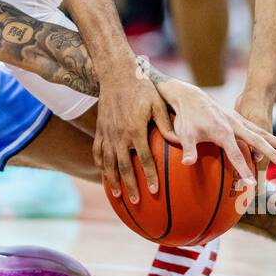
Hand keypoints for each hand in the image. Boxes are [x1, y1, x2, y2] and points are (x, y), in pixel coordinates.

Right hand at [93, 69, 176, 203]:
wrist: (116, 75)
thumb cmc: (142, 88)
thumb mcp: (157, 104)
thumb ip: (166, 124)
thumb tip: (178, 142)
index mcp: (135, 130)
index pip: (144, 159)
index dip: (149, 176)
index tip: (155, 190)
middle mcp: (119, 135)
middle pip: (123, 166)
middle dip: (130, 185)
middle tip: (135, 201)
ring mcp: (107, 133)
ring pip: (108, 162)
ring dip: (112, 179)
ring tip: (117, 194)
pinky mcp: (100, 129)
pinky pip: (97, 150)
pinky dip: (100, 164)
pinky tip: (104, 173)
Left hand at [155, 79, 275, 181]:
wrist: (191, 96)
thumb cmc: (187, 117)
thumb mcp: (185, 134)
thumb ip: (188, 149)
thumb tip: (187, 164)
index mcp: (223, 132)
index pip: (236, 155)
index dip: (243, 169)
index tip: (251, 183)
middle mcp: (235, 126)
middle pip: (257, 142)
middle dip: (272, 154)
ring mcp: (238, 121)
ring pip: (262, 133)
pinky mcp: (238, 118)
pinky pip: (256, 129)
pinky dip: (267, 136)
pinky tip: (274, 142)